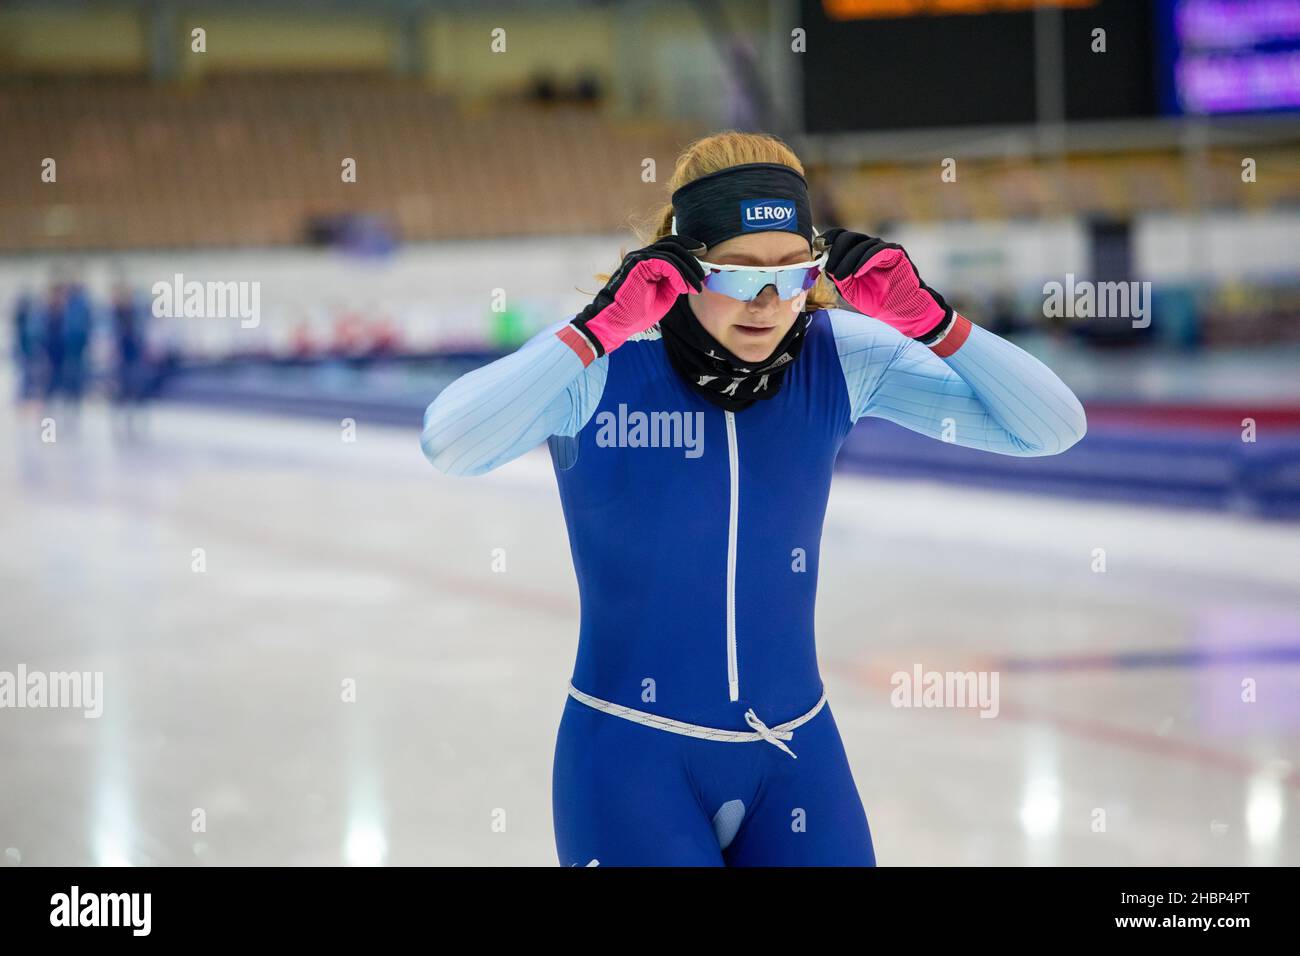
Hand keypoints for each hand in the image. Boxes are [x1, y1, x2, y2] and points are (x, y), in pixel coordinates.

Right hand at [564, 236, 705, 358]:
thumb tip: (689, 275)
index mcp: (647, 261)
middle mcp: (642, 255)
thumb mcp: (663, 296)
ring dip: (687, 269)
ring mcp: (639, 258)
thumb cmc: (635, 313)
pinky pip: (665, 262)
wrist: (615, 323)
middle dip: (692, 258)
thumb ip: (675, 283)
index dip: (689, 248)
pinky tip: (683, 287)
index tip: (704, 257)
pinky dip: (678, 274)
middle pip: (673, 245)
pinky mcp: (638, 264)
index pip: (671, 246)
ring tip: (695, 285)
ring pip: (671, 253)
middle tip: (703, 274)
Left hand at [821, 228, 950, 339]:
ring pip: (861, 244)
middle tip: (830, 269)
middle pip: (848, 237)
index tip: (819, 250)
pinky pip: (877, 250)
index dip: (829, 239)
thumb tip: (824, 264)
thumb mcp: (849, 289)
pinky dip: (864, 260)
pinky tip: (857, 273)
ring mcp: (883, 248)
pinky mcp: (895, 253)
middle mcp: (870, 246)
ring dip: (848, 261)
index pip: (840, 236)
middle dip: (836, 252)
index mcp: (857, 251)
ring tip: (842, 277)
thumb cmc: (876, 300)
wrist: (900, 310)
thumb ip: (837, 275)